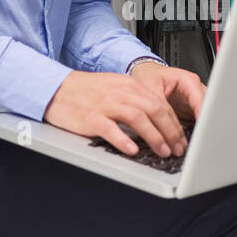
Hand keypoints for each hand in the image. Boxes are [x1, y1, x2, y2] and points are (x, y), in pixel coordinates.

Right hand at [42, 66, 204, 157]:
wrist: (56, 88)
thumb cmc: (85, 91)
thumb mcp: (115, 88)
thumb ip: (136, 100)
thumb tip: (159, 119)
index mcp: (129, 85)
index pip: (160, 104)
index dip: (174, 123)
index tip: (181, 139)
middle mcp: (120, 93)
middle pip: (154, 110)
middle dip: (170, 131)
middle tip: (177, 148)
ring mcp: (106, 104)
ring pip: (138, 118)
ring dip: (154, 136)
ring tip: (162, 151)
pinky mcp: (91, 117)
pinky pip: (111, 129)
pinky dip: (123, 140)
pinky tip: (132, 150)